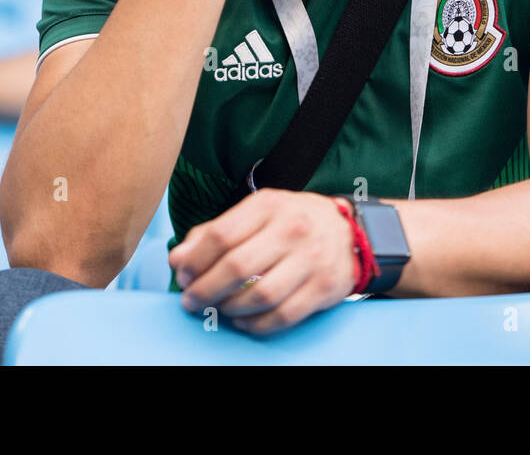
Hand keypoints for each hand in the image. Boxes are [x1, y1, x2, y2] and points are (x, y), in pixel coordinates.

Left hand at [169, 189, 356, 334]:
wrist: (351, 230)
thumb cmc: (293, 221)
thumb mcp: (257, 212)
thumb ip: (215, 232)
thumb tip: (178, 260)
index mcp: (270, 205)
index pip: (221, 235)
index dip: (194, 260)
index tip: (183, 275)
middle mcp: (293, 229)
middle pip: (237, 267)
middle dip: (205, 290)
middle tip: (192, 301)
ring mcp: (312, 259)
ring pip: (260, 296)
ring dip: (229, 309)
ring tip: (218, 309)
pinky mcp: (326, 287)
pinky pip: (283, 316)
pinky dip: (256, 324)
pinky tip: (243, 320)